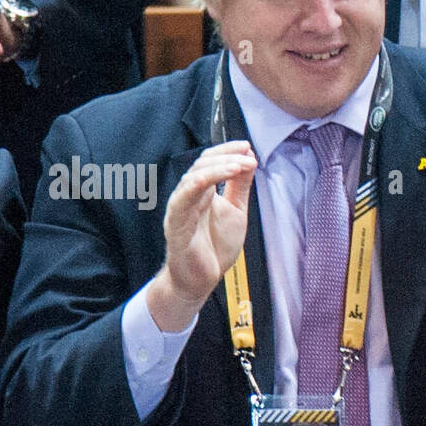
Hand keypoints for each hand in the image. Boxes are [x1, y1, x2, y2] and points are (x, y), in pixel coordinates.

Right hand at [149, 141, 257, 332]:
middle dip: (226, 156)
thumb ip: (239, 187)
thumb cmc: (215, 247)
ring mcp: (181, 208)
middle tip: (248, 156)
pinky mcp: (176, 224)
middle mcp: (189, 196)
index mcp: (202, 191)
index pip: (210, 162)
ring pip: (193, 178)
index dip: (227, 150)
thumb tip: (248, 160)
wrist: (202, 279)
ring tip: (240, 165)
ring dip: (217, 168)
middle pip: (201, 165)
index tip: (247, 146)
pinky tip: (216, 178)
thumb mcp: (236, 211)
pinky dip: (199, 184)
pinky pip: (183, 199)